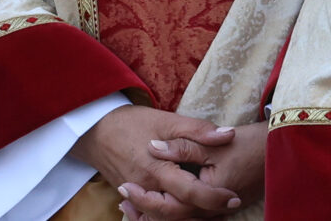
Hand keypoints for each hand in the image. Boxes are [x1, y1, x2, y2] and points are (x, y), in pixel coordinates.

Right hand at [76, 106, 240, 219]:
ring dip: (188, 218)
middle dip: (205, 213)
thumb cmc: (134, 123)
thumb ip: (199, 130)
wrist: (96, 131)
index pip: (189, 192)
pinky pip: (150, 215)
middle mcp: (146, 187)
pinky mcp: (132, 197)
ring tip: (213, 212)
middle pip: (177, 212)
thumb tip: (229, 135)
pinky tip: (188, 215)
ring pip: (163, 217)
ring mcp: (137, 195)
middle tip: (230, 206)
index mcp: (157, 169)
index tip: (234, 198)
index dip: (214, 198)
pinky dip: (168, 218)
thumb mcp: (168, 120)